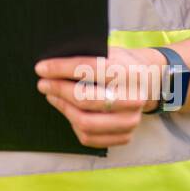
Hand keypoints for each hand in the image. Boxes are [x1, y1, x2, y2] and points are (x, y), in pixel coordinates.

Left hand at [34, 46, 166, 148]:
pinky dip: (73, 124)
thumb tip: (50, 65)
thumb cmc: (120, 63)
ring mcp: (131, 120)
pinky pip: (90, 138)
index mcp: (129, 72)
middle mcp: (133, 98)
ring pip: (85, 122)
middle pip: (85, 99)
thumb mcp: (109, 52)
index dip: (61, 69)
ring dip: (63, 108)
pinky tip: (67, 110)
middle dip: (59, 90)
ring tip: (52, 96)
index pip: (88, 69)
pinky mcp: (126, 136)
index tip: (41, 68)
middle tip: (43, 84)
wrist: (148, 80)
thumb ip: (86, 57)